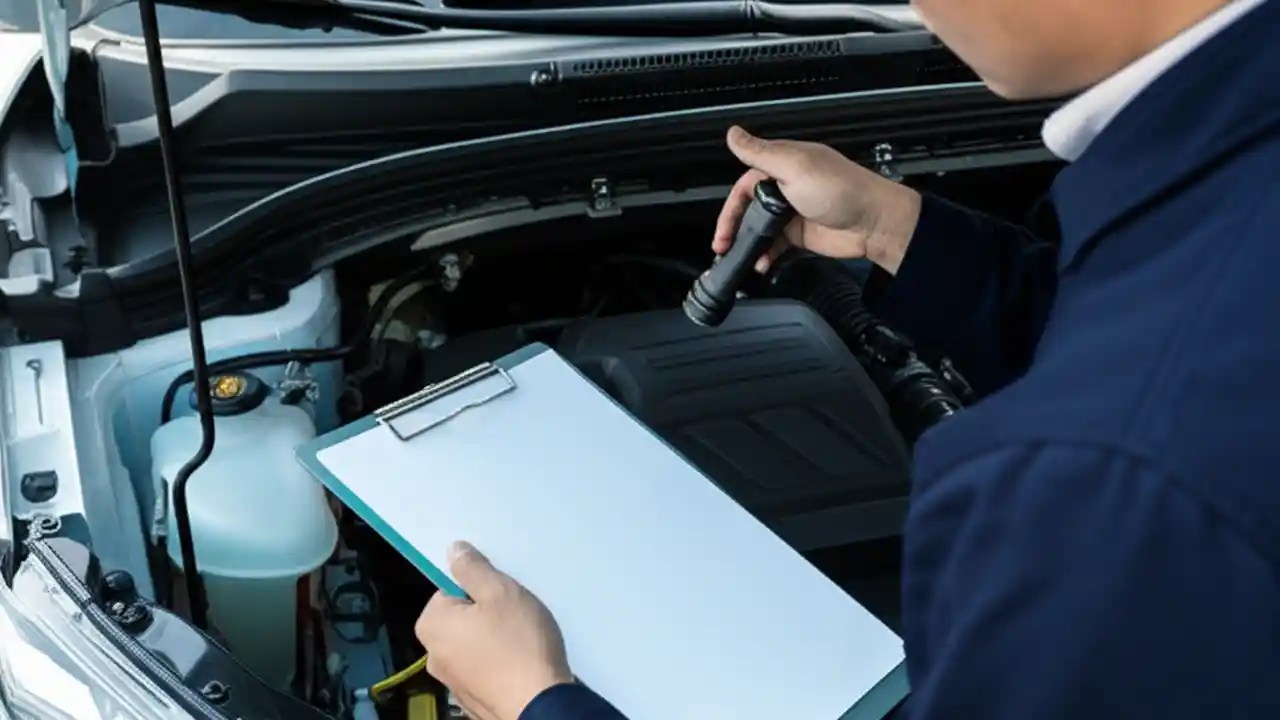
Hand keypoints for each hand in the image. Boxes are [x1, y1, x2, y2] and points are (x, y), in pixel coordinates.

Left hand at [415, 542, 574, 719]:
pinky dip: (500, 662)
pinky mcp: (473, 698)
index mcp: (432, 625)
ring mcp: (453, 681)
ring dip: (495, 638)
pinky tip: (522, 661)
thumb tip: (453, 550)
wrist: (538, 705)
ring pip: (474, 643)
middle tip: (517, 614)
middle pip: (461, 618)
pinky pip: (485, 667)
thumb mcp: (500, 592)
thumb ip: (473, 569)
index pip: (450, 590)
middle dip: (488, 613)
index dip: (478, 588)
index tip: (503, 594)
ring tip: (524, 639)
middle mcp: (433, 655)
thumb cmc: (518, 644)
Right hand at [713, 126, 922, 274]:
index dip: (730, 206)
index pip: (744, 184)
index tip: (722, 226)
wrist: (874, 222)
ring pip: (759, 228)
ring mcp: (793, 211)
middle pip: (748, 208)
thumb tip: (733, 133)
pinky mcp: (801, 233)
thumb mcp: (795, 166)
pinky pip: (775, 245)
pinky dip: (766, 255)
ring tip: (740, 257)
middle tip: (724, 244)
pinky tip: (762, 263)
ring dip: (748, 243)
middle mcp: (786, 187)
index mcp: (782, 165)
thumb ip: (760, 152)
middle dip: (733, 227)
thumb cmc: (842, 189)